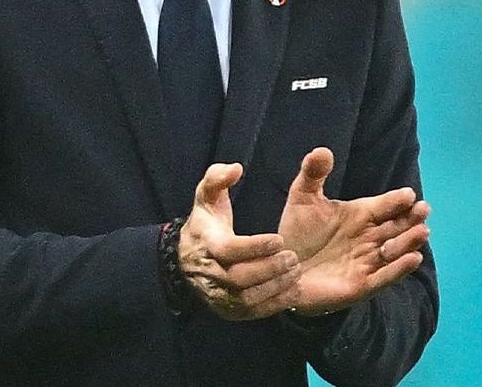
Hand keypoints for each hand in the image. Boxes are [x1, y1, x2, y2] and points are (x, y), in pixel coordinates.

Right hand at [178, 163, 304, 320]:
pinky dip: (273, 304)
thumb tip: (235, 168)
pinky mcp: (227, 310)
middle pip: (240, 277)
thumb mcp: (206, 196)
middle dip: (269, 268)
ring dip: (274, 287)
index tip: (279, 238)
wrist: (185, 260)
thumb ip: (217, 177)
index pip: (229, 250)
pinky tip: (292, 291)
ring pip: (247, 298)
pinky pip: (251, 312)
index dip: (254, 246)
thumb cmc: (205, 224)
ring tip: (296, 272)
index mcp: (207, 245)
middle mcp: (211, 274)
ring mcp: (218, 295)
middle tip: (294, 257)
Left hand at [277, 148, 430, 316]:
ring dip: (409, 242)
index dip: (397, 200)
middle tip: (424, 210)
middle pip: (398, 226)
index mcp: (362, 214)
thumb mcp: (303, 198)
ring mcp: (368, 260)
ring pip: (396, 250)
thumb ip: (313, 174)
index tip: (408, 194)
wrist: (284, 266)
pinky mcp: (362, 284)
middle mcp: (370, 237)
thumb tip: (322, 150)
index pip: (386, 205)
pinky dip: (399, 269)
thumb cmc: (298, 231)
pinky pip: (385, 276)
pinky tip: (413, 259)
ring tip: (422, 232)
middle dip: (412, 219)